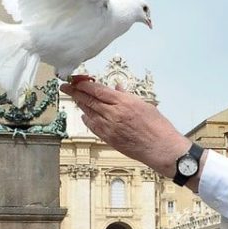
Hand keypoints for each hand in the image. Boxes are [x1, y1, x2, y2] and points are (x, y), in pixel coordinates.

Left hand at [60, 79, 190, 178]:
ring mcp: (110, 128)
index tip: (75, 80)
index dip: (83, 84)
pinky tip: (84, 115)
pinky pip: (93, 127)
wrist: (161, 148)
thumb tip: (117, 88)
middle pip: (89, 100)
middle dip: (75, 92)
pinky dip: (87, 120)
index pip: (97, 90)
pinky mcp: (109, 139)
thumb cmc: (158, 127)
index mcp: (123, 102)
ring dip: (80, 104)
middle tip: (66, 87)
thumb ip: (127, 96)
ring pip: (89, 113)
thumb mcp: (144, 104)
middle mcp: (114, 114)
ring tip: (74, 98)